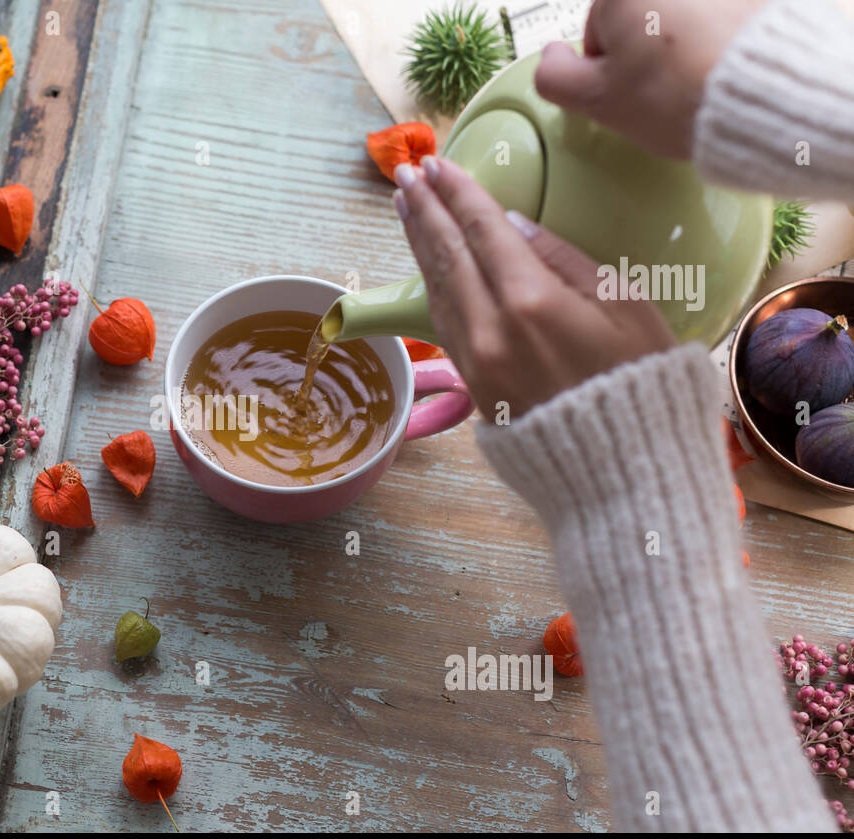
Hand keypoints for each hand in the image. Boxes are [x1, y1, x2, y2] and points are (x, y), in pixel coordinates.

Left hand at [393, 157, 675, 420]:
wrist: (622, 469)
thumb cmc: (639, 381)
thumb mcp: (624, 306)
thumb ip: (565, 260)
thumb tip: (512, 227)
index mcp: (531, 300)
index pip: (482, 230)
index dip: (457, 193)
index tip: (437, 164)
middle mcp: (489, 328)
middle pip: (447, 254)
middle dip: (425, 209)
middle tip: (408, 173)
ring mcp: (473, 359)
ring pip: (437, 286)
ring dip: (419, 242)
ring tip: (406, 206)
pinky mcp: (471, 382)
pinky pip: (443, 319)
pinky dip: (431, 281)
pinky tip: (427, 261)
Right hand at [534, 0, 769, 158]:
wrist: (766, 90)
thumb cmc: (683, 92)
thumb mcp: (597, 99)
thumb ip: (555, 79)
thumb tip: (551, 61)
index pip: (597, 28)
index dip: (607, 67)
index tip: (626, 88)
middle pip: (641, 17)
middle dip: (647, 51)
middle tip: (663, 88)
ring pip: (683, 18)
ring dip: (683, 45)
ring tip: (698, 78)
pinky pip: (719, 19)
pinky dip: (717, 40)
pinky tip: (723, 64)